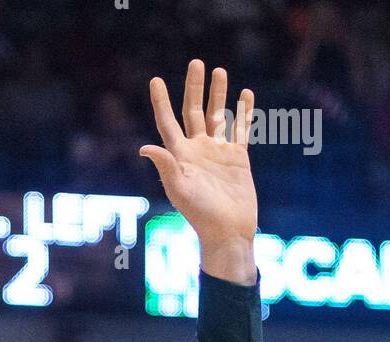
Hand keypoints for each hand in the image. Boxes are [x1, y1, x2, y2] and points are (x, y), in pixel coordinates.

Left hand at [140, 59, 257, 280]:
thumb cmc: (201, 215)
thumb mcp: (181, 190)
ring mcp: (218, 152)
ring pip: (217, 115)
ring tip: (218, 71)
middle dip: (193, 87)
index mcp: (180, 156)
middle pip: (193, 112)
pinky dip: (243, 111)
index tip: (155, 80)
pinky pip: (240, 128)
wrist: (228, 232)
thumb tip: (145, 147)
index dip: (161, 102)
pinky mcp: (238, 158)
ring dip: (218, 93)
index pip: (168, 123)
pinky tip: (245, 93)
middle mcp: (197, 151)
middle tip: (196, 62)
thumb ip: (166, 166)